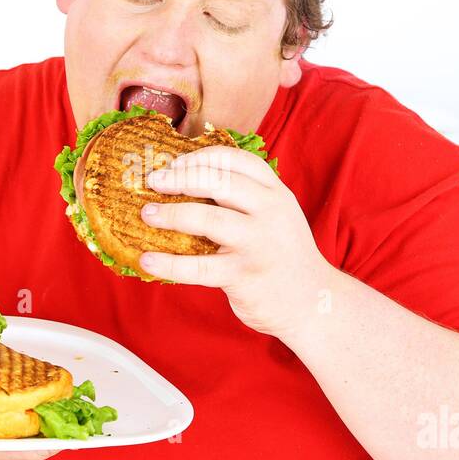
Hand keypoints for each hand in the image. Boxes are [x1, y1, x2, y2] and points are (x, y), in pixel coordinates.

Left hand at [138, 144, 333, 339]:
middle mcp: (270, 212)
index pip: (236, 160)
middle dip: (180, 178)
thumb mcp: (274, 216)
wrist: (311, 302)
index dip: (200, 157)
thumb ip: (244, 198)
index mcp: (275, 193)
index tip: (173, 162)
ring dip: (171, 215)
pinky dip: (169, 263)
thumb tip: (185, 180)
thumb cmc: (281, 254)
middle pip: (219, 182)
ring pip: (208, 220)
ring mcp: (257, 244)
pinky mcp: (243, 276)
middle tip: (153, 181)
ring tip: (147, 214)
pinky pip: (198, 267)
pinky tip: (148, 260)